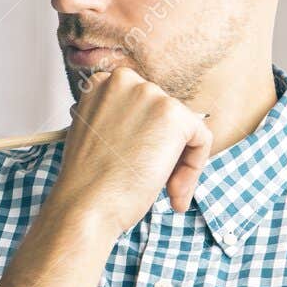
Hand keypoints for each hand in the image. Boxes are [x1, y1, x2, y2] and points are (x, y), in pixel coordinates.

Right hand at [51, 67, 212, 234]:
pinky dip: (194, 167)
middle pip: (164, 114)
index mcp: (100, 84)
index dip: (143, 137)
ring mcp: (149, 94)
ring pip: (184, 128)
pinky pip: (201, 138)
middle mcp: (124, 81)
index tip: (136, 162)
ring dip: (179, 162)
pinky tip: (174, 191)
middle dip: (162, 148)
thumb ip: (117, 119)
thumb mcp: (94, 135)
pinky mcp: (173, 114)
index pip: (141, 104)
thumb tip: (146, 126)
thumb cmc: (86, 181)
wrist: (85, 205)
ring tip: (164, 191)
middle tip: (150, 181)